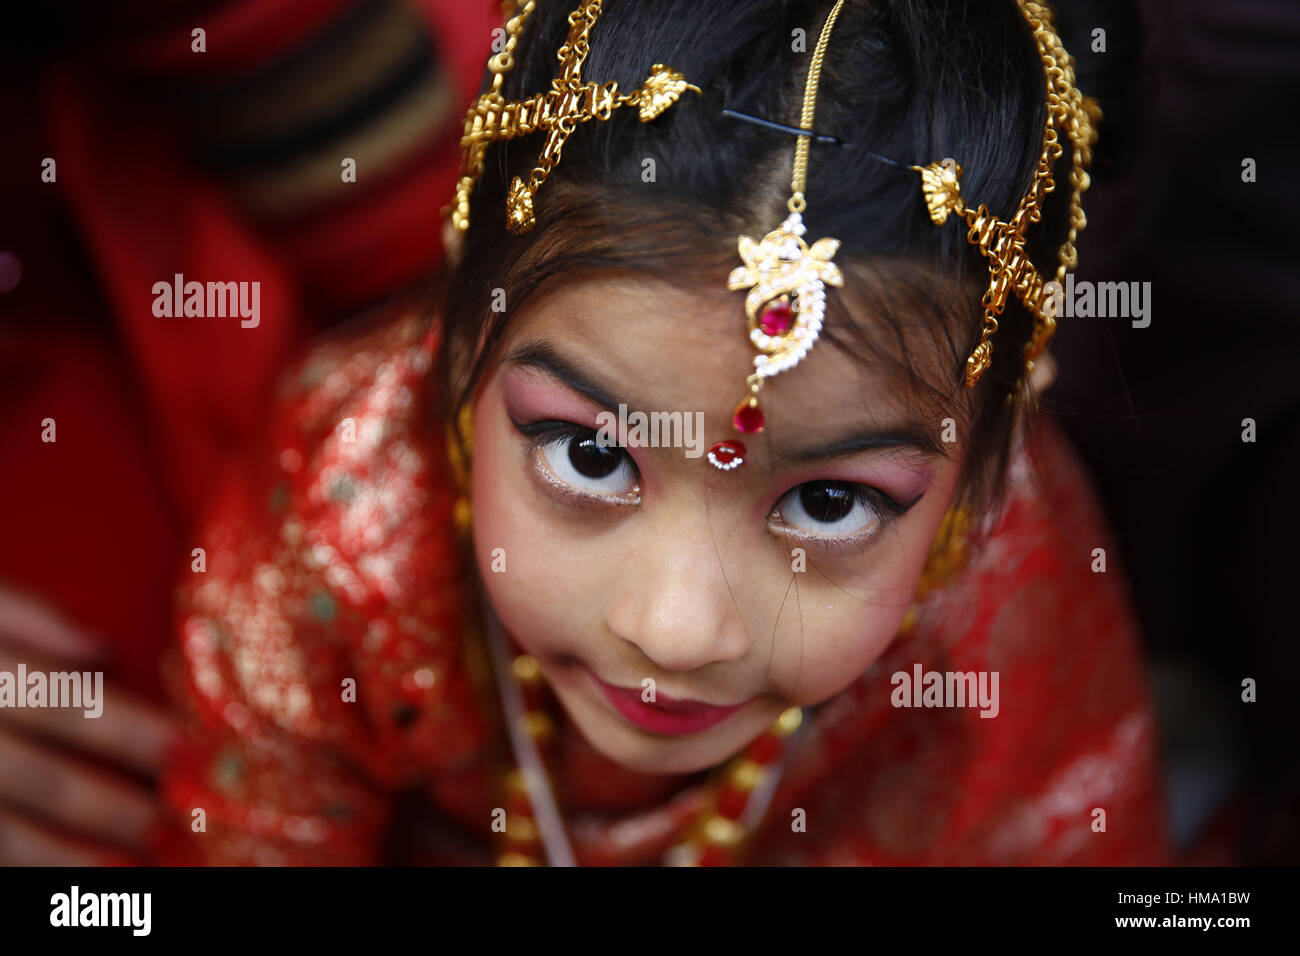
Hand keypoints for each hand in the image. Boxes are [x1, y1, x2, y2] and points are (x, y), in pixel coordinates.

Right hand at [0, 582, 178, 864]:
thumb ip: (26, 615)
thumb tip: (101, 649)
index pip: (62, 702)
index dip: (128, 730)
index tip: (186, 749)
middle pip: (37, 779)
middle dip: (107, 808)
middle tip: (168, 823)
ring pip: (0, 834)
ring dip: (63, 859)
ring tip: (125, 871)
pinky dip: (19, 870)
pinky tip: (59, 881)